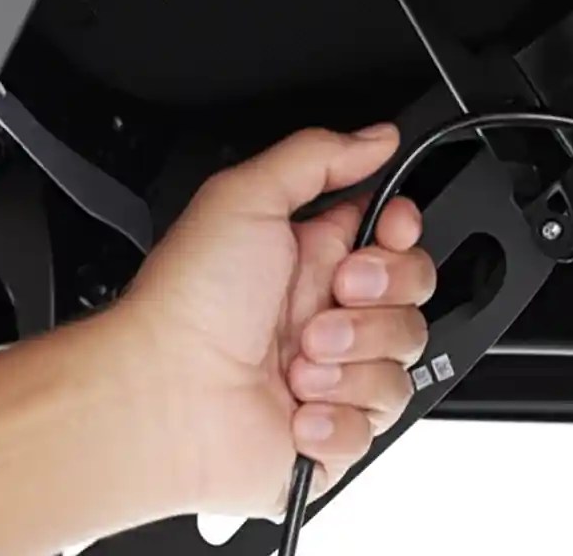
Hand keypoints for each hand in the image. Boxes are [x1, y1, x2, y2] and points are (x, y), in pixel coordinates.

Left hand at [115, 125, 433, 515]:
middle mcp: (329, 318)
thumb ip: (318, 156)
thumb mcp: (244, 198)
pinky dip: (336, 421)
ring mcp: (332, 380)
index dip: (403, 239)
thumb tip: (377, 137)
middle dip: (377, 304)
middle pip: (414, 302)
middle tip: (326, 306)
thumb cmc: (186, 304)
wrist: (157, 400)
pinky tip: (294, 410)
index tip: (384, 236)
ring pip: (402, 367)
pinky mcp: (329, 436)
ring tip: (297, 366)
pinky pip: (375, 429)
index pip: (399, 242)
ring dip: (350, 364)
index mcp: (315, 261)